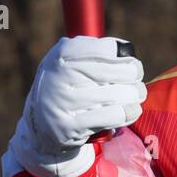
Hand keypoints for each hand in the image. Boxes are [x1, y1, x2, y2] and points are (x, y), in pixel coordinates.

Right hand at [20, 36, 146, 156]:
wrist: (40, 127)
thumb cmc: (67, 88)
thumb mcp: (70, 62)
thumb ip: (94, 52)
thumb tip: (126, 51)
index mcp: (62, 54)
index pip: (108, 49)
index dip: (126, 56)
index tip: (130, 61)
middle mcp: (60, 75)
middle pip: (120, 71)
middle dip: (135, 75)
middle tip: (136, 80)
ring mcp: (64, 102)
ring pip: (121, 95)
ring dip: (135, 96)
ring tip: (135, 96)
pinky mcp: (70, 126)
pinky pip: (115, 115)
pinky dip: (129, 113)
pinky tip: (130, 111)